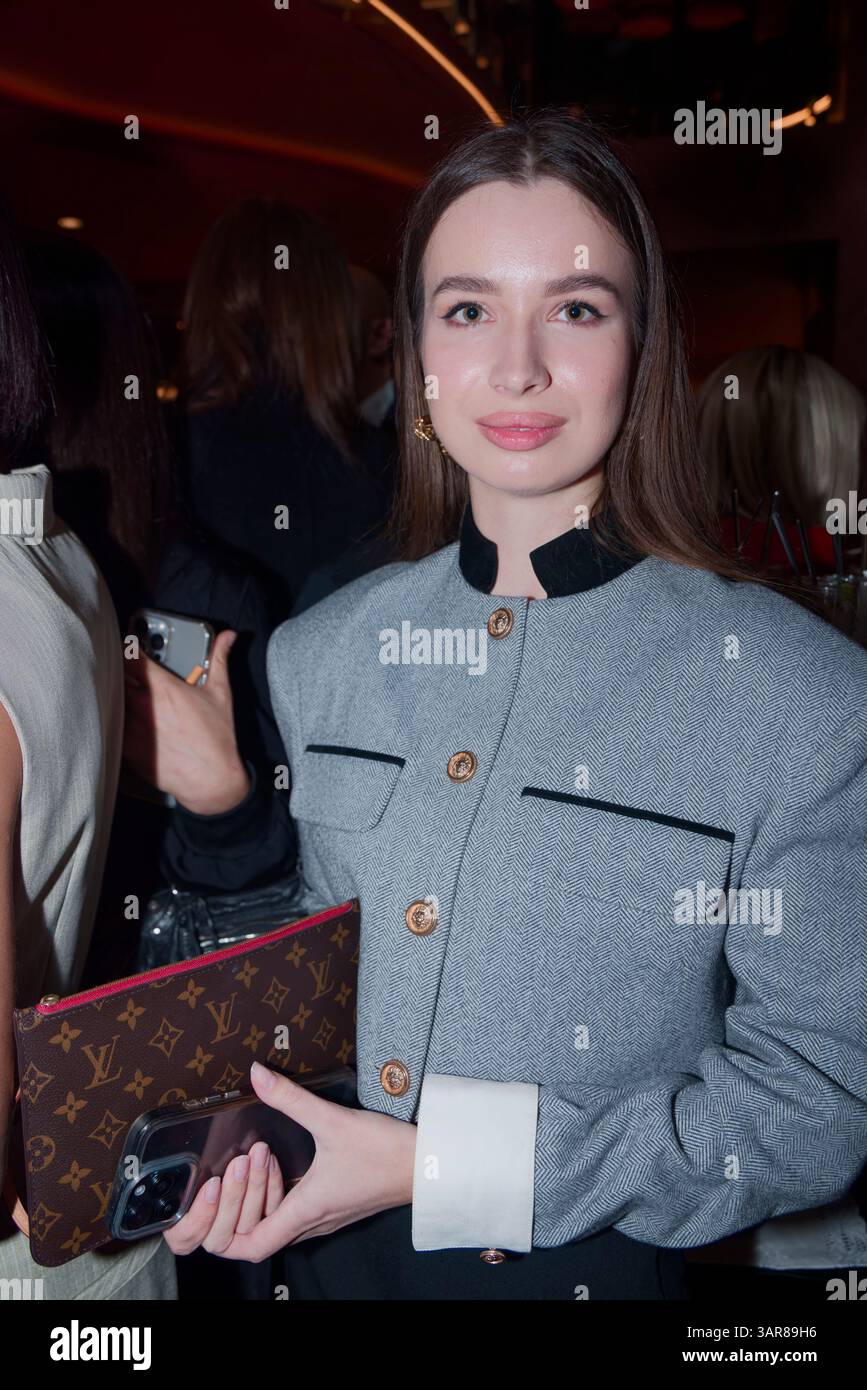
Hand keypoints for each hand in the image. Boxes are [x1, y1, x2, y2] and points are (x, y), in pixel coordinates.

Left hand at [123, 629, 250, 814]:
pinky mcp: (126, 748)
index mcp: (164, 689)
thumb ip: (219, 660)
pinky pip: (111, 726)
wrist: (210, 780)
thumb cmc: (216, 738)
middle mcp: (143, 706)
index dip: (127, 648)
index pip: (131, 657)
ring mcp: (131, 728)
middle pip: (115, 677)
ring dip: (113, 693)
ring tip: (119, 690)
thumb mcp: (220, 693)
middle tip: (124, 668)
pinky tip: (120, 717)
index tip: (129, 647)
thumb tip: (227, 637)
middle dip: (117, 669)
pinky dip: (113, 718)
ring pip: (110, 700)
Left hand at [163, 1061, 416, 1262]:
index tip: (224, 1191)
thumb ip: (290, 1098)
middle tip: (244, 1162)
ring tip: (262, 1158)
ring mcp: (327, 1218)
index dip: (226, 1227)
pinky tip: (285, 1164)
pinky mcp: (338, 1207)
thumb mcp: (332, 1119)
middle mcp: (314, 1222)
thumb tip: (256, 1075)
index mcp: (306, 1210)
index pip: (249, 1246)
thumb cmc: (386, 1151)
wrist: (429, 1163)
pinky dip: (281, 1195)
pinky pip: (297, 1216)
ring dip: (262, 1197)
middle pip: (259, 1235)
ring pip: (279, 1226)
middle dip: (241, 1202)